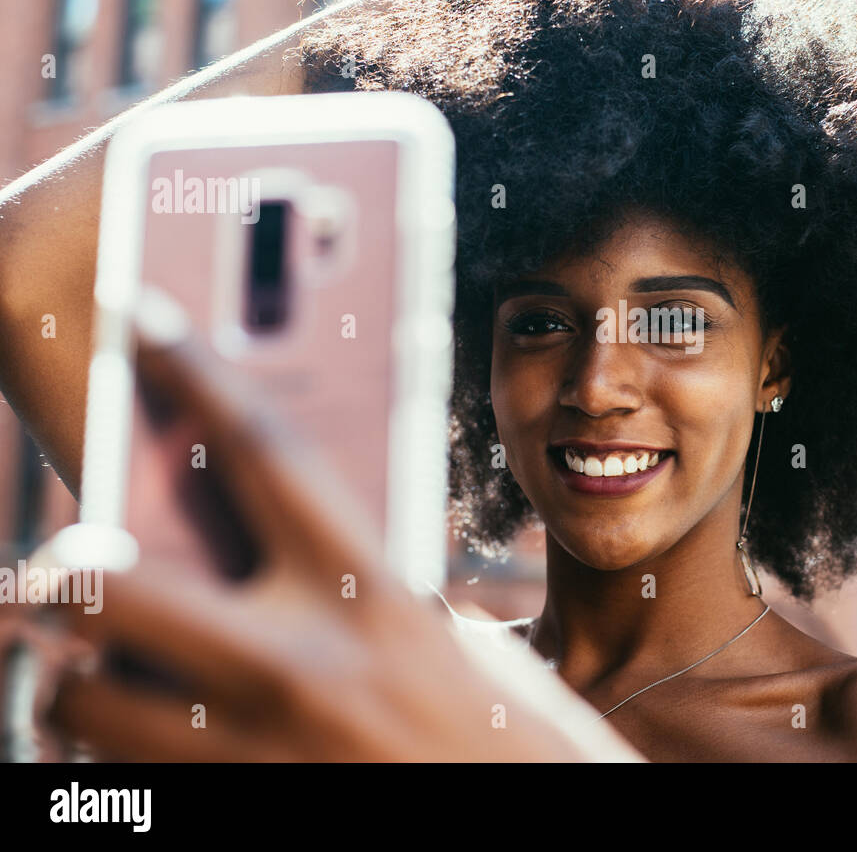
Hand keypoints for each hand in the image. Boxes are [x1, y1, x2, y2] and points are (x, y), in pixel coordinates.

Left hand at [22, 307, 639, 761]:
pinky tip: (153, 746)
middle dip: (60, 572)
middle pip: (107, 588)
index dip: (198, 371)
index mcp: (373, 600)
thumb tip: (255, 552)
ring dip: (79, 684)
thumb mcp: (445, 639)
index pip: (264, 454)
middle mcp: (299, 672)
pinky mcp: (231, 817)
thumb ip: (355, 589)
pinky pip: (114, 787)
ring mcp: (252, 758)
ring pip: (79, 701)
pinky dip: (113, 760)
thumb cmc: (503, 737)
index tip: (143, 320)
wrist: (530, 835)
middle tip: (62, 568)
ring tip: (109, 679)